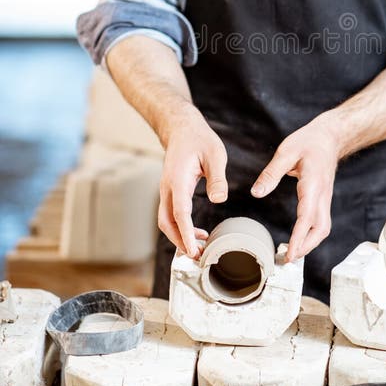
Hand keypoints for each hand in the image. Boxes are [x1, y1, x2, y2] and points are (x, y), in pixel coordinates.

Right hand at [158, 108, 228, 259]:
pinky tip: (198, 233)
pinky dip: (181, 228)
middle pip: (166, 223)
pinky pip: (171, 215)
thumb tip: (219, 199)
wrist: (182, 129)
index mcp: (178, 179)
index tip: (194, 249)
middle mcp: (168, 188)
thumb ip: (217, 178)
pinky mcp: (171, 192)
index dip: (186, 233)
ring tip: (201, 248)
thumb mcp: (215, 154)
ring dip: (180, 237)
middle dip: (180, 242)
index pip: (180, 212)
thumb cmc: (199, 139)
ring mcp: (167, 191)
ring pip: (166, 221)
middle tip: (198, 257)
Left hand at [251, 116, 339, 260]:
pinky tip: (299, 239)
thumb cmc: (309, 141)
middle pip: (320, 229)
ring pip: (323, 228)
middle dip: (306, 247)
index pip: (307, 217)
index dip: (300, 237)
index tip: (290, 252)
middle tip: (288, 260)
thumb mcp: (286, 151)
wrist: (330, 136)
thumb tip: (256, 193)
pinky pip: (320, 221)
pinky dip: (311, 234)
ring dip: (310, 243)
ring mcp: (325, 198)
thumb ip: (271, 173)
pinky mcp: (323, 198)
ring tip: (292, 254)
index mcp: (313, 184)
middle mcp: (322, 195)